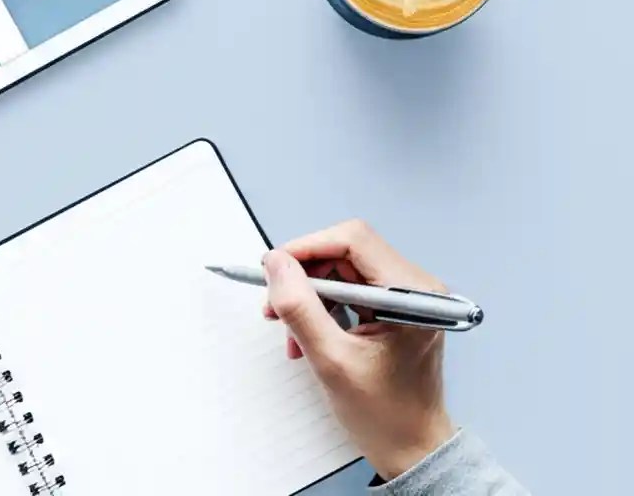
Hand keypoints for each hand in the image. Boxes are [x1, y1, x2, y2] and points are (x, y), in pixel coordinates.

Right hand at [262, 220, 456, 480]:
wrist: (412, 447)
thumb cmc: (385, 414)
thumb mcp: (331, 361)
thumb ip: (300, 308)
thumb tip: (276, 263)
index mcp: (412, 294)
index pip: (353, 241)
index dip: (307, 248)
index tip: (272, 267)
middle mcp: (415, 288)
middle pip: (345, 254)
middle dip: (303, 277)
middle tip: (274, 306)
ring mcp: (405, 298)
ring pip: (342, 272)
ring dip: (309, 296)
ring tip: (290, 331)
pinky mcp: (394, 310)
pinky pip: (349, 291)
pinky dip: (322, 309)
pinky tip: (307, 336)